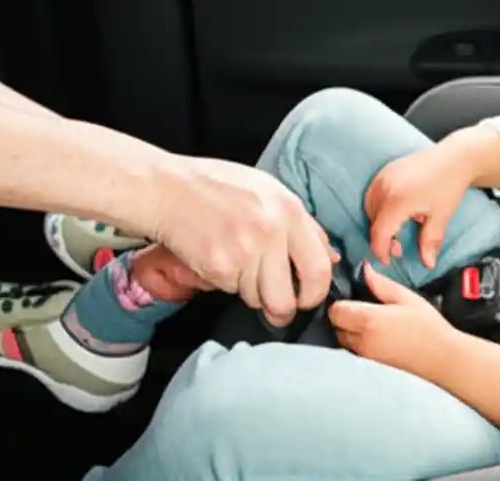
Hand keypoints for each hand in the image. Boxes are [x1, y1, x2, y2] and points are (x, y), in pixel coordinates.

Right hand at [146, 156, 338, 326]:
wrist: (168, 189)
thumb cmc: (218, 188)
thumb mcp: (269, 192)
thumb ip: (303, 225)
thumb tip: (330, 256)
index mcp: (289, 211)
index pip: (319, 268)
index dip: (315, 292)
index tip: (307, 298)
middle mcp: (271, 232)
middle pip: (288, 298)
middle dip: (283, 311)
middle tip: (278, 309)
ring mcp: (244, 251)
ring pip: (259, 299)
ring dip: (251, 293)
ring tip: (239, 266)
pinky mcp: (218, 267)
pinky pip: (232, 291)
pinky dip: (226, 283)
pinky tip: (219, 258)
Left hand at [328, 262, 460, 377]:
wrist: (441, 357)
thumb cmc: (427, 326)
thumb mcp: (406, 298)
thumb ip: (381, 284)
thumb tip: (364, 270)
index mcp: (368, 320)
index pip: (335, 311)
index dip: (341, 301)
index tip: (353, 294)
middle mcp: (361, 339)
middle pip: (335, 326)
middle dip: (342, 314)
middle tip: (361, 305)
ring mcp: (365, 354)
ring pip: (342, 338)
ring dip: (348, 328)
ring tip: (369, 318)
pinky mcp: (371, 362)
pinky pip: (353, 347)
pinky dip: (356, 338)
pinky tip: (375, 331)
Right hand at [364, 145, 472, 267]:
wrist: (454, 158)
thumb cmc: (448, 185)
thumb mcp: (441, 216)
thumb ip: (430, 241)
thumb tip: (427, 263)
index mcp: (398, 200)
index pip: (380, 232)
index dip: (380, 250)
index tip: (388, 260)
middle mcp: (385, 187)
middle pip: (373, 221)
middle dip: (382, 238)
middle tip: (399, 247)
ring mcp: (383, 176)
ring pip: (370, 207)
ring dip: (379, 222)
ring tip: (398, 229)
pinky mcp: (386, 170)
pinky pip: (373, 194)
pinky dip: (379, 207)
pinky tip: (395, 213)